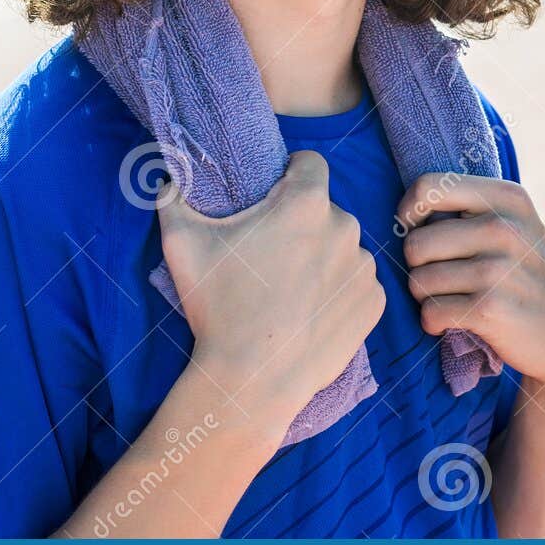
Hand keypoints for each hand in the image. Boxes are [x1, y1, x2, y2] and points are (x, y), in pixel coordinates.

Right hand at [156, 150, 385, 429]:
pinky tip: (310, 312)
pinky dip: (340, 291)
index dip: (290, 173)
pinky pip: (357, 284)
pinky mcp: (373, 303)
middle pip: (325, 209)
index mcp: (306, 203)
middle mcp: (345, 228)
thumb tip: (171, 178)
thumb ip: (173, 198)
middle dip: (302, 222)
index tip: (273, 195)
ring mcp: (363, 268)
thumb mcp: (181, 244)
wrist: (252, 380)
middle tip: (271, 253)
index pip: (310, 163)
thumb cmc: (218, 307)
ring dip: (323, 257)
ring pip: (342, 247)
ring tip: (291, 289)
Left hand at [395, 174, 544, 396]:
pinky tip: (454, 322)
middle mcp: (504, 228)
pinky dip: (433, 322)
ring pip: (418, 281)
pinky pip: (430, 312)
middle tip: (443, 278)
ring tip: (453, 300)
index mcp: (507, 198)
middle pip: (415, 243)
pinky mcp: (490, 309)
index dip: (408, 213)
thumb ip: (469, 208)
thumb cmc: (526, 275)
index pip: (427, 187)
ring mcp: (498, 269)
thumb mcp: (515, 226)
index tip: (416, 231)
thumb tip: (403, 211)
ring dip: (426, 298)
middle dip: (418, 267)